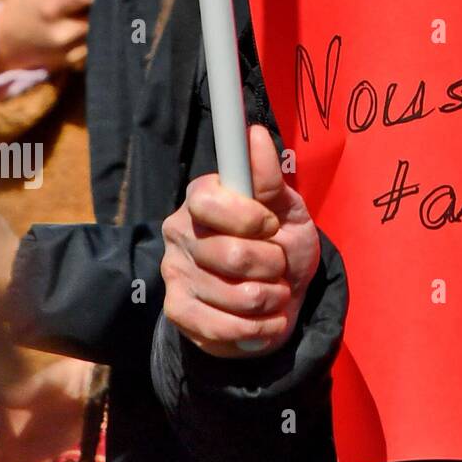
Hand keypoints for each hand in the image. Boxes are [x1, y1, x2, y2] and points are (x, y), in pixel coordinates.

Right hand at [0, 0, 101, 74]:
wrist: (8, 41)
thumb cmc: (27, 0)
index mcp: (51, 7)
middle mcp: (63, 32)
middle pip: (103, 12)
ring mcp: (71, 49)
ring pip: (104, 26)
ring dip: (106, 13)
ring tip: (97, 3)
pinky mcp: (77, 59)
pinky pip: (99, 39)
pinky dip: (101, 28)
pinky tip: (93, 19)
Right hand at [161, 124, 319, 358]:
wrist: (280, 297)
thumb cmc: (281, 242)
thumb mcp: (287, 208)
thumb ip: (269, 178)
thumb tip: (254, 134)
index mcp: (202, 198)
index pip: (209, 200)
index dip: (248, 217)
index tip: (271, 225)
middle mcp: (180, 232)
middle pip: (230, 254)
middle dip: (272, 264)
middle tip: (278, 264)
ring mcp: (174, 273)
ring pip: (233, 295)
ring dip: (270, 298)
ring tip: (274, 292)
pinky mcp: (177, 313)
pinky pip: (221, 327)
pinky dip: (257, 327)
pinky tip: (265, 319)